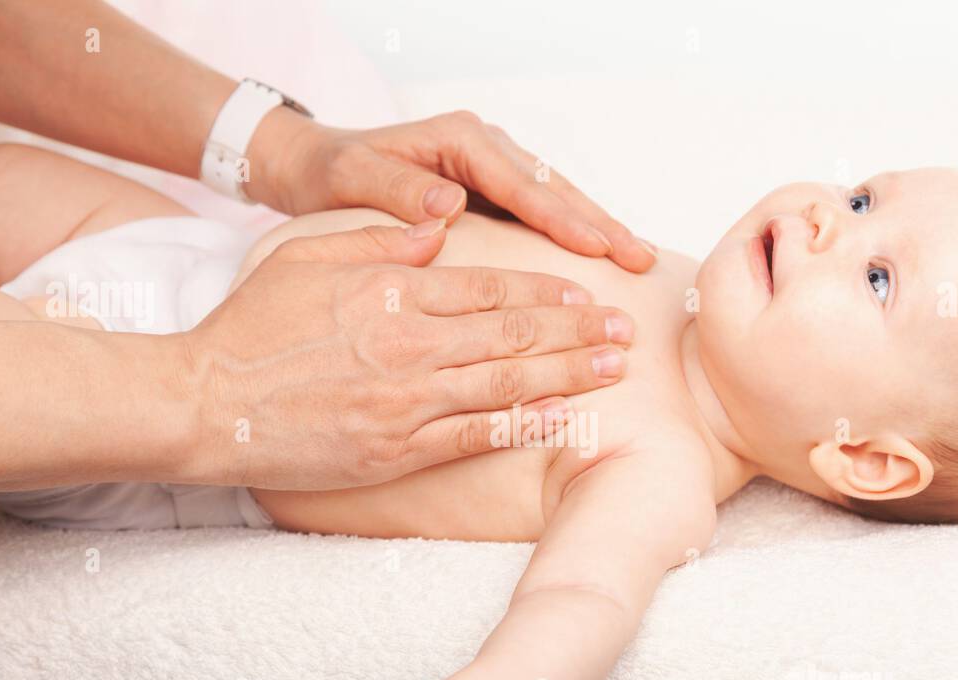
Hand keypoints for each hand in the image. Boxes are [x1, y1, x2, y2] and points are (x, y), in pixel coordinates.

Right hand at [180, 220, 632, 489]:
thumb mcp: (305, 258)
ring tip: (614, 369)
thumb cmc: (248, 328)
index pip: (492, 285)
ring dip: (570, 373)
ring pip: (510, 381)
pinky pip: (478, 435)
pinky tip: (564, 415)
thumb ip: (376, 238)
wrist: (204, 405)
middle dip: (579, 330)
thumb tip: (439, 229)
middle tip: (625, 332)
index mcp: (393, 290)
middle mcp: (412, 343)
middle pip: (516, 331)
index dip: (547, 289)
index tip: (584, 292)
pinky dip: (526, 423)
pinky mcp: (399, 449)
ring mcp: (409, 399)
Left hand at [246, 106, 656, 272]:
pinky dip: (572, 234)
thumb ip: (395, 191)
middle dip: (599, 222)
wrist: (315, 164)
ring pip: (555, 198)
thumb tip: (447, 206)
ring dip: (596, 228)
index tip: (597, 248)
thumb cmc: (330, 172)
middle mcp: (482, 149)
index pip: (520, 183)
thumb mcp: (351, 177)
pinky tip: (600, 259)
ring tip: (638, 258)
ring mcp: (491, 170)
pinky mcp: (490, 192)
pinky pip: (540, 212)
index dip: (561, 218)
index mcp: (458, 141)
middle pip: (552, 187)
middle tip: (641, 256)